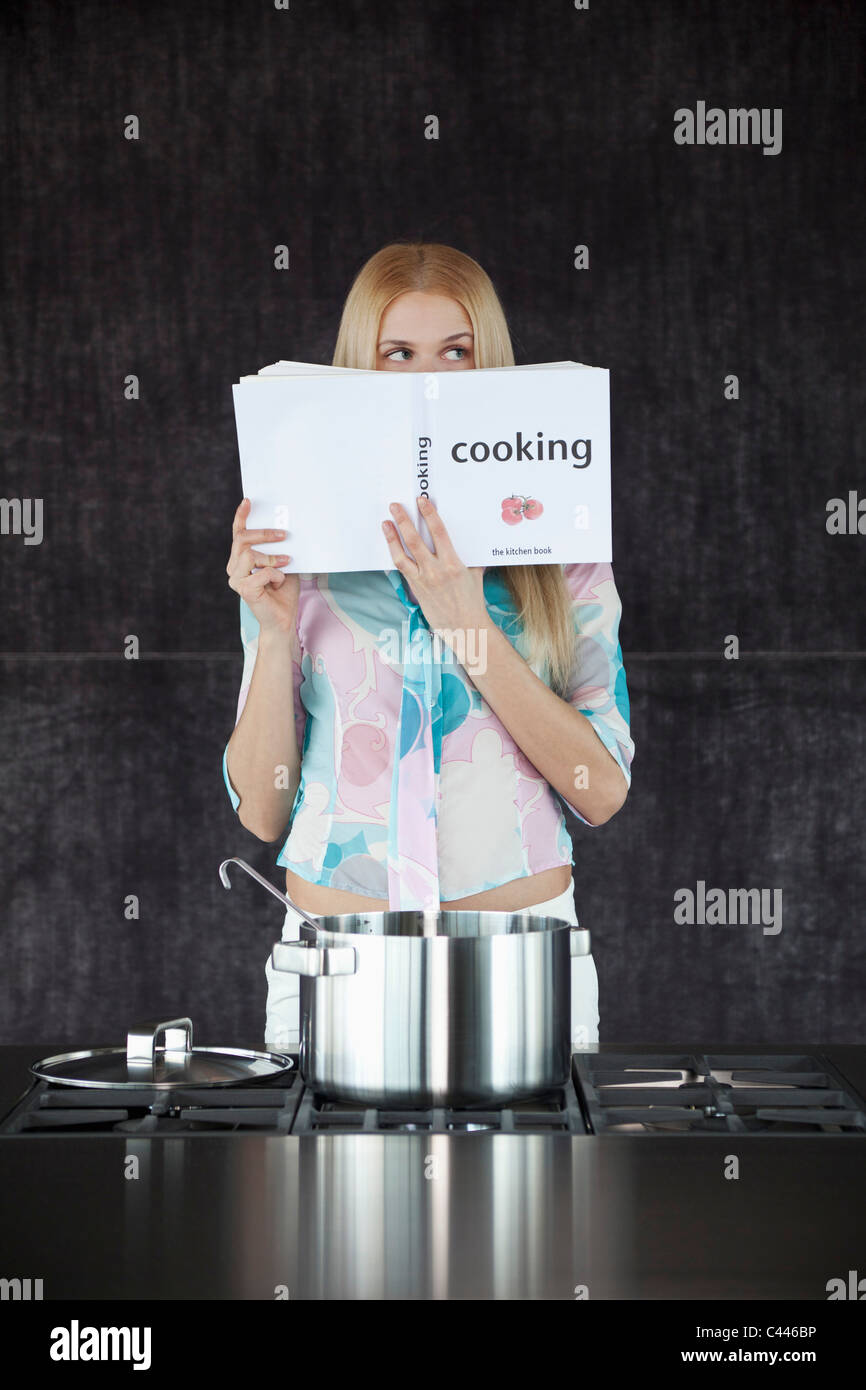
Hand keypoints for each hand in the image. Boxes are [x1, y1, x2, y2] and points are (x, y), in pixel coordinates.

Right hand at [226, 498, 298, 632]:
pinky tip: (279, 583)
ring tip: (286, 564)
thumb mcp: (284, 563)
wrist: (284, 619)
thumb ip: (279, 549)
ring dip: (272, 558)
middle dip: (263, 533)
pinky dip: (275, 575)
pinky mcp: (244, 589)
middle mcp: (234, 567)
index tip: (249, 501)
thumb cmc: (283, 591)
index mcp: (240, 559)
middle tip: (283, 534)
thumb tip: (285, 529)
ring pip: (249, 554)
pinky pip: (261, 572)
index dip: (241, 517)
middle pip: (242, 539)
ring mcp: (236, 579)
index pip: (238, 534)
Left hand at [382, 496, 486, 637]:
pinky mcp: (415, 588)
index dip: (429, 514)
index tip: (421, 501)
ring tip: (385, 523)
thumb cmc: (472, 600)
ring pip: (402, 555)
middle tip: (395, 506)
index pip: (439, 532)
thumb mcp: (475, 573)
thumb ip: (468, 556)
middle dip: (403, 520)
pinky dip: (395, 554)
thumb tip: (467, 539)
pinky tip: (391, 545)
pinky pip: (402, 568)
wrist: (464, 626)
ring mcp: (423, 580)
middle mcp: (435, 570)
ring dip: (392, 537)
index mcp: (453, 563)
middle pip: (414, 540)